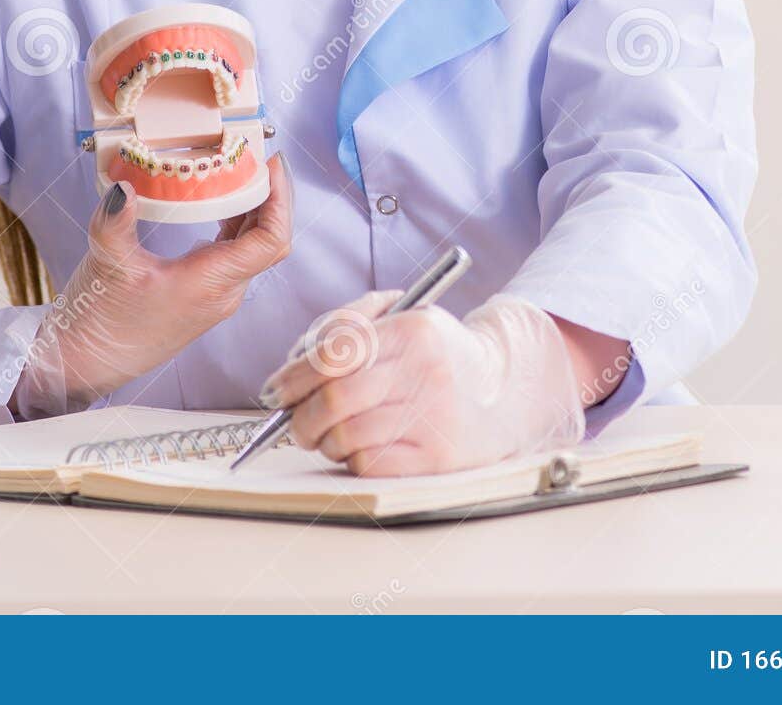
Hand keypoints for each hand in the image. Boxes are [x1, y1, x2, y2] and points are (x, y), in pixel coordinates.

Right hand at [12, 152, 291, 418]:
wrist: (85, 363)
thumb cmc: (99, 322)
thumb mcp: (106, 263)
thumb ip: (116, 220)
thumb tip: (123, 184)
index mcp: (210, 284)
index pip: (270, 241)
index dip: (280, 200)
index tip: (272, 164)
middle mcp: (222, 292)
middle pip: (268, 240)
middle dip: (270, 196)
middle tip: (256, 156)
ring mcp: (214, 295)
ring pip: (252, 247)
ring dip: (254, 209)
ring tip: (242, 169)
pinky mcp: (201, 294)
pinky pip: (233, 254)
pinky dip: (235, 223)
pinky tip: (220, 201)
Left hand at [258, 292, 584, 475]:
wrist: (505, 391)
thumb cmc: (436, 352)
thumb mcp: (402, 315)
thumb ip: (347, 322)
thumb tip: (293, 361)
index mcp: (413, 329)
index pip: (336, 352)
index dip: (295, 376)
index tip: (276, 391)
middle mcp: (426, 371)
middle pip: (337, 399)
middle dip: (301, 417)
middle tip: (294, 424)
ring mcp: (435, 418)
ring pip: (348, 436)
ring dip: (324, 441)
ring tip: (328, 435)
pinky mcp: (439, 459)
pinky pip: (370, 465)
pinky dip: (351, 460)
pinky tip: (358, 449)